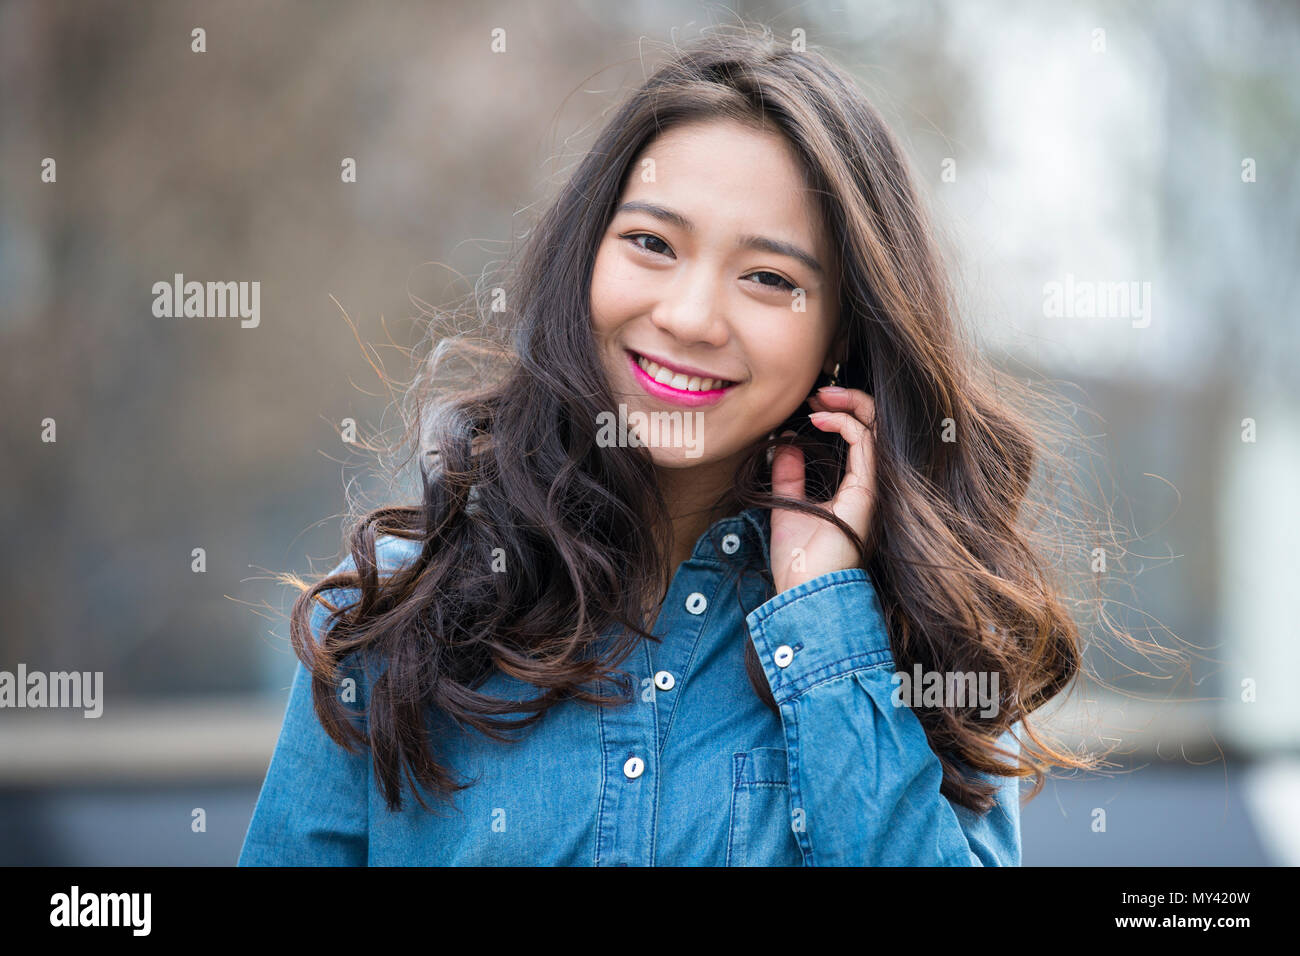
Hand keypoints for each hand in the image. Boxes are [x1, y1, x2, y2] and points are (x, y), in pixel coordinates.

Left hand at [768, 386, 878, 595]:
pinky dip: (845, 423)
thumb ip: (789, 475)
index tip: (812, 404)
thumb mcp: (789, 504)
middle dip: (849, 401)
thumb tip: (784, 444)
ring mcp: (871, 489)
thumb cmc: (798, 560)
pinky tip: (820, 419)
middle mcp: (869, 487)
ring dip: (850, 404)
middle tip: (819, 391)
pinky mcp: (868, 491)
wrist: (804, 591)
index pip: (860, 438)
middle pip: (875, 428)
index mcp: (854, 490)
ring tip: (820, 396)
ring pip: (876, 429)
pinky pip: (867, 443)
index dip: (840, 413)